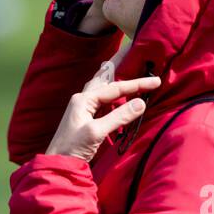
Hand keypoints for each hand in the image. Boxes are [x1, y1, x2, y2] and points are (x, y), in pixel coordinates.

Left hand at [45, 61, 161, 162]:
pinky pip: (102, 98)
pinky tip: (116, 92)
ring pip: (102, 86)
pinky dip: (112, 91)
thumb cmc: (72, 149)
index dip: (137, 84)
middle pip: (104, 76)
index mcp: (83, 99)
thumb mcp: (96, 132)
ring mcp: (83, 109)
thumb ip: (118, 117)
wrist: (56, 164)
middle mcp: (82, 100)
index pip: (115, 87)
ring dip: (114, 75)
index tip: (156, 81)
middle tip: (130, 49)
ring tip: (123, 63)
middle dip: (118, 63)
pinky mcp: (86, 119)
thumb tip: (141, 102)